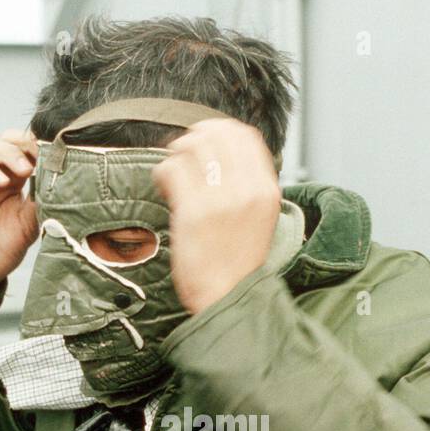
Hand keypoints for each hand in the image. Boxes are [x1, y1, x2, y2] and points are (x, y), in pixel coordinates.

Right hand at [0, 129, 38, 314]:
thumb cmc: (2, 252)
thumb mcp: (30, 226)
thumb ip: (42, 203)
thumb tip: (63, 184)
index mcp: (15, 183)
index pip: (25, 151)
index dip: (38, 146)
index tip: (55, 154)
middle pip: (6, 140)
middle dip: (23, 143)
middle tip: (39, 157)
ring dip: (8, 152)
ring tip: (24, 170)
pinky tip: (3, 182)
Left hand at [151, 118, 280, 314]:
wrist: (229, 299)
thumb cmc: (238, 264)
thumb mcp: (259, 219)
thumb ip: (247, 187)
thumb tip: (223, 156)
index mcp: (267, 190)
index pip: (245, 136)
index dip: (220, 131)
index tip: (205, 139)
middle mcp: (247, 190)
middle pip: (217, 135)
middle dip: (194, 138)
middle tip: (182, 155)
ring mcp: (221, 200)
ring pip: (192, 147)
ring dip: (176, 154)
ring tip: (173, 173)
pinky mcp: (194, 213)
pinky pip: (172, 171)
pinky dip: (162, 173)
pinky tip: (164, 188)